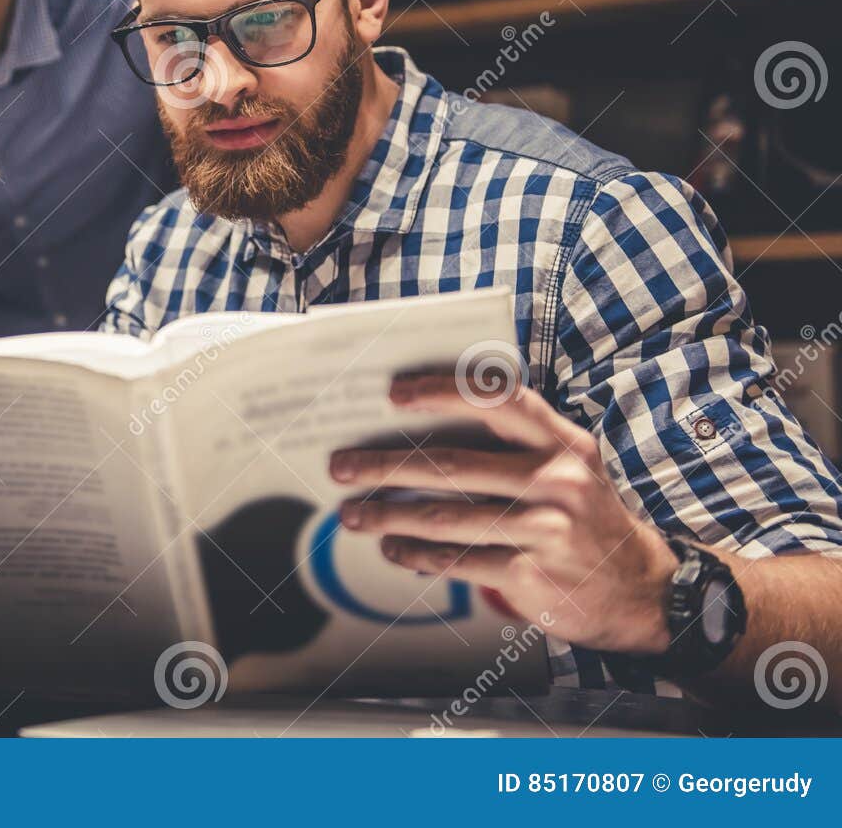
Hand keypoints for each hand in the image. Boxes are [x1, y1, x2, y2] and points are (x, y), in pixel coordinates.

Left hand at [327, 372, 678, 653]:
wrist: (642, 591)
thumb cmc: (585, 517)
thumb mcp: (569, 468)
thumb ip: (514, 445)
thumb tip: (423, 430)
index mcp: (564, 443)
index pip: (499, 400)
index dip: (442, 391)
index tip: (394, 394)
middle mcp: (557, 481)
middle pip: (452, 466)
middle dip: (385, 465)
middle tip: (340, 465)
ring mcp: (546, 530)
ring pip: (446, 518)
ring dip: (389, 515)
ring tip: (352, 513)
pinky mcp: (532, 575)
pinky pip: (457, 560)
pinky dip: (416, 554)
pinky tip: (391, 547)